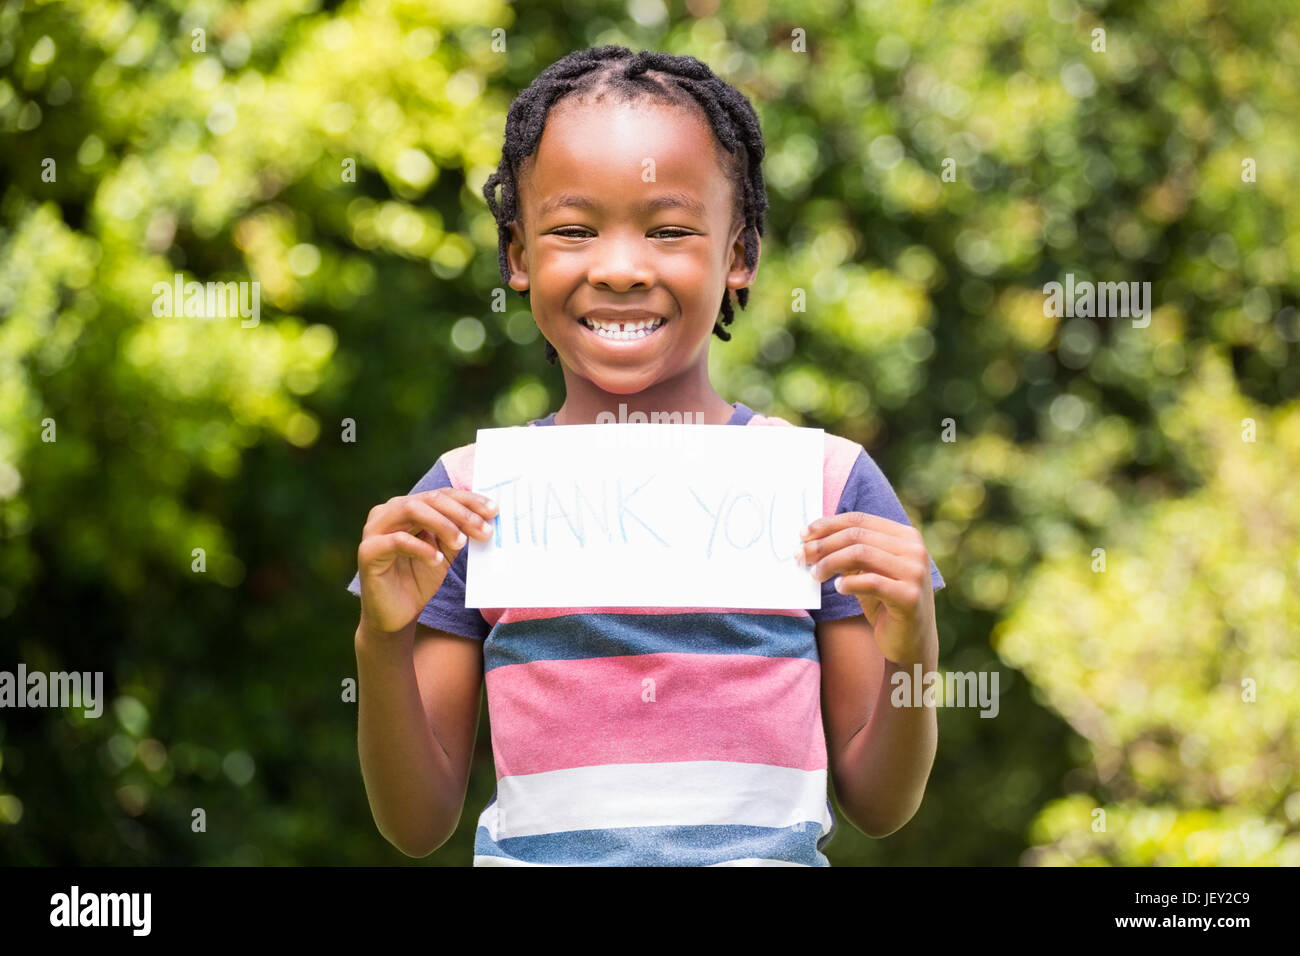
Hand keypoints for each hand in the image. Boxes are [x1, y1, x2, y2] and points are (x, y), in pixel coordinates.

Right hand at [356, 489, 496, 636]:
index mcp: (407, 507)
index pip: (441, 495)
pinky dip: (421, 547)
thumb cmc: (419, 579)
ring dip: (442, 524)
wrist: (397, 615)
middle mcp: (388, 512)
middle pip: (429, 499)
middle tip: (484, 530)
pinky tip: (436, 560)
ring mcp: (375, 529)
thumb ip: (459, 532)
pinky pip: (396, 540)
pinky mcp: (368, 551)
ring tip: (461, 542)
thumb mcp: (446, 551)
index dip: (469, 500)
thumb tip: (487, 518)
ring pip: (411, 510)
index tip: (494, 510)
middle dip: (461, 513)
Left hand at [796, 513, 935, 664]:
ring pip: (861, 553)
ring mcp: (915, 572)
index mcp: (906, 536)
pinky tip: (838, 588)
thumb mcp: (867, 571)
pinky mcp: (910, 597)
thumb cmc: (884, 603)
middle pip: (857, 535)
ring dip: (830, 562)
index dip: (827, 525)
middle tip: (800, 556)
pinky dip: (848, 583)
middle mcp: (915, 550)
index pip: (860, 519)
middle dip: (822, 544)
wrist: (910, 641)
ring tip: (815, 574)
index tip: (803, 535)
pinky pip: (871, 582)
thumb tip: (810, 539)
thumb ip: (849, 552)